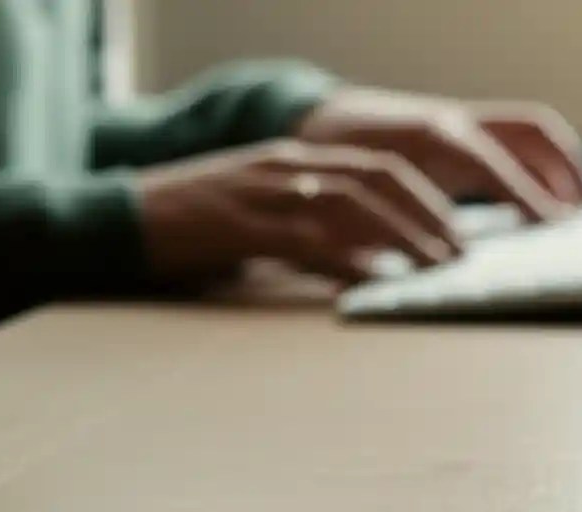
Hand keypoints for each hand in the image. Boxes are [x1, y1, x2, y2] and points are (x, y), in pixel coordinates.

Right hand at [136, 140, 461, 286]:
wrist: (121, 220)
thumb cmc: (194, 228)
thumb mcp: (261, 219)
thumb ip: (312, 232)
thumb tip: (368, 264)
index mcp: (295, 160)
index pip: (377, 166)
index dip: (425, 198)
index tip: (459, 232)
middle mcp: (286, 167)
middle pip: (376, 177)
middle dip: (427, 214)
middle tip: (460, 253)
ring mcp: (263, 192)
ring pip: (350, 202)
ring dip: (401, 234)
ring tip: (433, 267)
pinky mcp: (240, 225)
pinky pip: (304, 240)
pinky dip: (345, 260)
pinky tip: (373, 281)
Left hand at [296, 87, 581, 221]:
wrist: (316, 126)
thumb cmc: (332, 175)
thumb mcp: (350, 209)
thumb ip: (381, 240)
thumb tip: (407, 279)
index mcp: (428, 140)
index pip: (492, 163)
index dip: (525, 195)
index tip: (555, 226)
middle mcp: (452, 123)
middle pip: (530, 134)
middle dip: (566, 170)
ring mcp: (461, 121)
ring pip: (531, 132)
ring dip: (562, 165)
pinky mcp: (464, 129)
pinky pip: (516, 141)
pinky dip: (541, 168)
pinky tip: (547, 206)